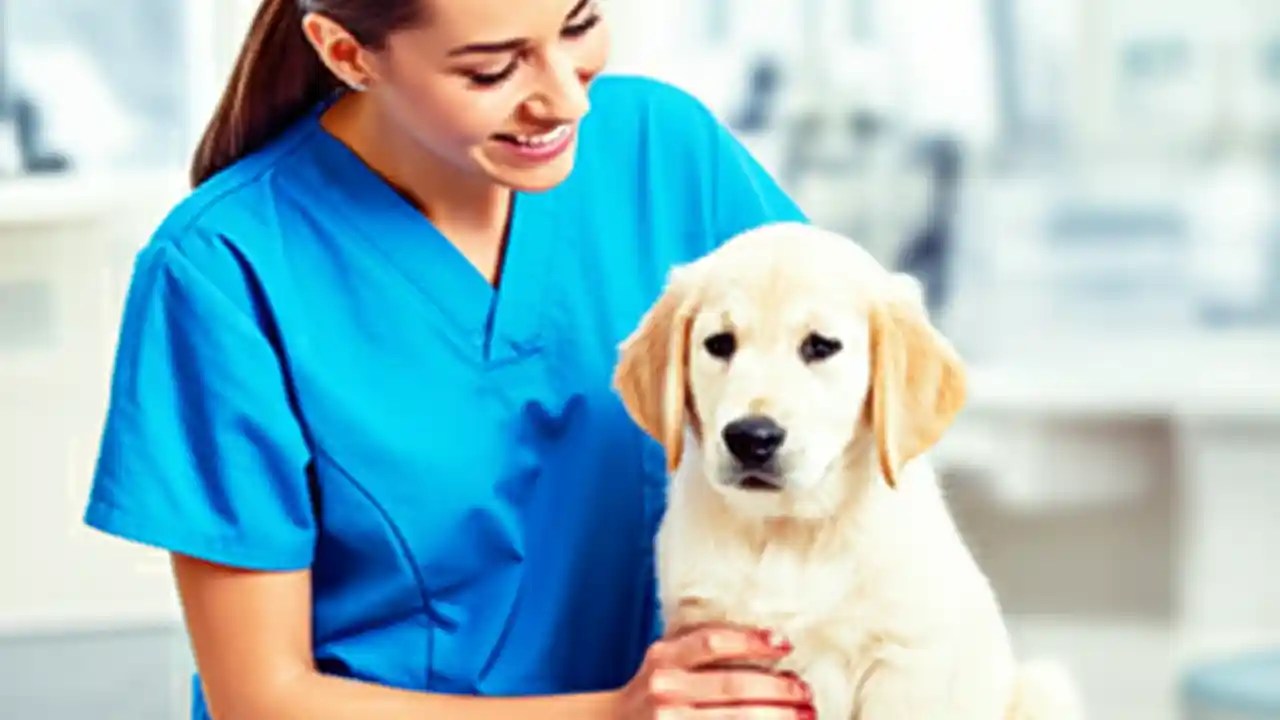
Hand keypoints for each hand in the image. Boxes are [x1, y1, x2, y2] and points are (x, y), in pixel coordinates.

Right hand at [612, 624, 814, 718]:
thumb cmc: (652, 690)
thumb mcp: (666, 658)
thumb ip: (699, 645)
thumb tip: (770, 642)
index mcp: (663, 657)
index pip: (713, 643)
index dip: (751, 641)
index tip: (785, 644)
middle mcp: (663, 687)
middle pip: (732, 685)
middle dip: (778, 689)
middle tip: (805, 690)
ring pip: (735, 718)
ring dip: (778, 717)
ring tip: (806, 714)